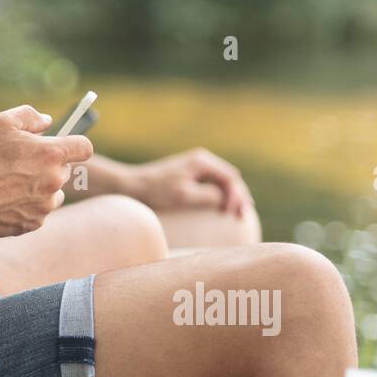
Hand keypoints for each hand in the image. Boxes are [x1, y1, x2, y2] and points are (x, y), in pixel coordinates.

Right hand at [0, 105, 93, 238]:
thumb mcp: (0, 122)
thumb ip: (29, 116)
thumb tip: (47, 121)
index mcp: (52, 154)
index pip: (84, 148)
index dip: (75, 144)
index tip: (64, 144)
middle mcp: (55, 181)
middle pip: (66, 169)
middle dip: (49, 164)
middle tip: (22, 162)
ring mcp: (47, 205)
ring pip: (53, 191)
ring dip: (40, 186)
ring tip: (11, 182)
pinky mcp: (35, 223)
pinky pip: (39, 210)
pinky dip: (27, 204)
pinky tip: (6, 198)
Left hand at [129, 148, 253, 218]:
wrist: (133, 185)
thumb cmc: (157, 190)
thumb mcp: (185, 195)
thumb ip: (209, 195)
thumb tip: (228, 198)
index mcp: (202, 162)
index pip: (230, 178)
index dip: (237, 196)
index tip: (235, 214)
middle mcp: (202, 159)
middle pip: (229, 178)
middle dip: (238, 196)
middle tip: (244, 216)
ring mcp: (197, 165)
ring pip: (222, 181)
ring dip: (230, 196)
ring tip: (237, 214)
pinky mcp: (191, 173)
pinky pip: (212, 183)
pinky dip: (220, 194)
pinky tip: (223, 207)